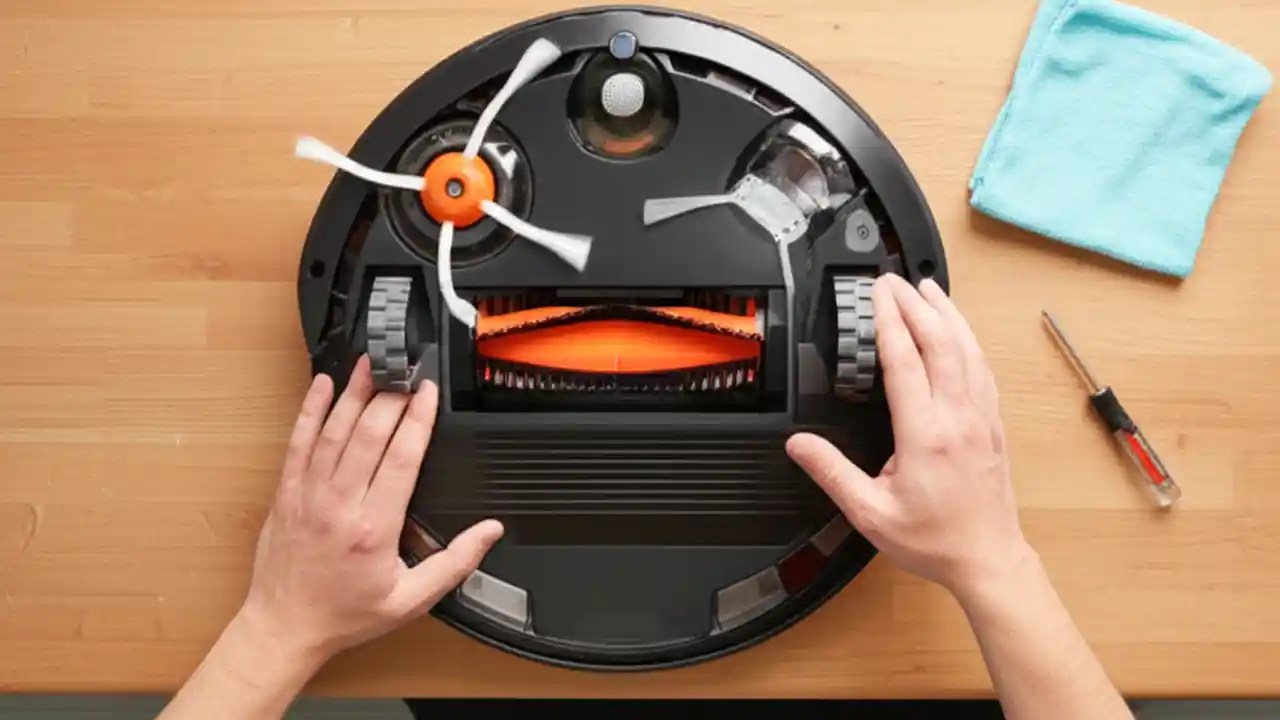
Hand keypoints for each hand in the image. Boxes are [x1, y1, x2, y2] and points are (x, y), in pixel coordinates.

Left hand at [237, 356, 503, 666]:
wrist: (284, 628)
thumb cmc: (345, 615)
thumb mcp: (412, 599)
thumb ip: (455, 563)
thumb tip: (491, 531)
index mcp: (375, 528)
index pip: (401, 458)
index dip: (418, 419)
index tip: (429, 393)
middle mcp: (340, 505)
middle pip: (369, 434)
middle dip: (391, 396)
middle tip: (407, 371)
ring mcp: (308, 495)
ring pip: (333, 431)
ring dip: (354, 393)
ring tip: (371, 363)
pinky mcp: (286, 493)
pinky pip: (297, 443)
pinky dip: (310, 411)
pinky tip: (323, 385)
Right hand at [787, 274, 1031, 595]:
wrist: (988, 560)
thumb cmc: (933, 540)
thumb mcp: (869, 513)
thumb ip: (832, 473)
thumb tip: (798, 444)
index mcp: (925, 434)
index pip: (905, 361)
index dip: (888, 320)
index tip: (875, 294)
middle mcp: (957, 417)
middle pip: (940, 341)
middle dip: (914, 303)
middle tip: (892, 279)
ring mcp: (981, 417)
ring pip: (967, 349)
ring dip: (946, 313)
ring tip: (927, 288)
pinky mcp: (993, 423)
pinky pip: (982, 368)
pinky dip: (967, 339)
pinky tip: (959, 330)